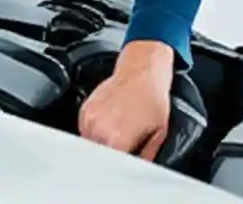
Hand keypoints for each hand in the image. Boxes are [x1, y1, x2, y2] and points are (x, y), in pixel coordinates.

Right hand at [77, 40, 174, 159]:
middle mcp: (98, 130)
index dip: (116, 171)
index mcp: (116, 140)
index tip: (121, 169)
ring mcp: (88, 119)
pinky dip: (95, 132)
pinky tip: (111, 123)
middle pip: (97, 158)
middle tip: (122, 150)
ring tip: (118, 132)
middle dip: (108, 158)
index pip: (109, 168)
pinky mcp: (84, 111)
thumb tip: (139, 171)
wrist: (143, 71)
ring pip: (88, 146)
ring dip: (100, 146)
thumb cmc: (153, 99)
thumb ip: (146, 157)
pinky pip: (85, 131)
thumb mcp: (158, 133)